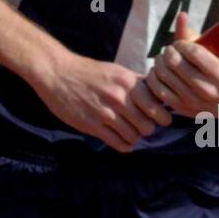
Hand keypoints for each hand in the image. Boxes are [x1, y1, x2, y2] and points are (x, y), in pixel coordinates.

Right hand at [33, 53, 172, 153]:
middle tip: (142, 127)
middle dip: (148, 129)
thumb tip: (158, 92)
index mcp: (128, 82)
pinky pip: (118, 143)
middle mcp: (119, 97)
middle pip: (148, 125)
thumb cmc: (88, 72)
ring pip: (134, 136)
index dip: (161, 115)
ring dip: (134, 137)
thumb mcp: (116, 71)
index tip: (158, 118)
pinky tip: (123, 141)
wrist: (57, 73)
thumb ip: (136, 82)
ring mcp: (106, 113)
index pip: (157, 106)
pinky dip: (125, 146)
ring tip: (130, 132)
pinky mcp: (92, 126)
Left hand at [143, 12, 218, 117]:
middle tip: (172, 50)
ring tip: (166, 60)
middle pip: (175, 63)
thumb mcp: (218, 54)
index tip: (182, 44)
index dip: (182, 43)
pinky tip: (160, 72)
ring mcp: (194, 103)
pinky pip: (159, 92)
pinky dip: (155, 78)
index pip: (193, 52)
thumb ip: (195, 37)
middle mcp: (208, 91)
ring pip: (164, 76)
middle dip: (169, 51)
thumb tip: (181, 15)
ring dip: (160, 63)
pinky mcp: (183, 110)